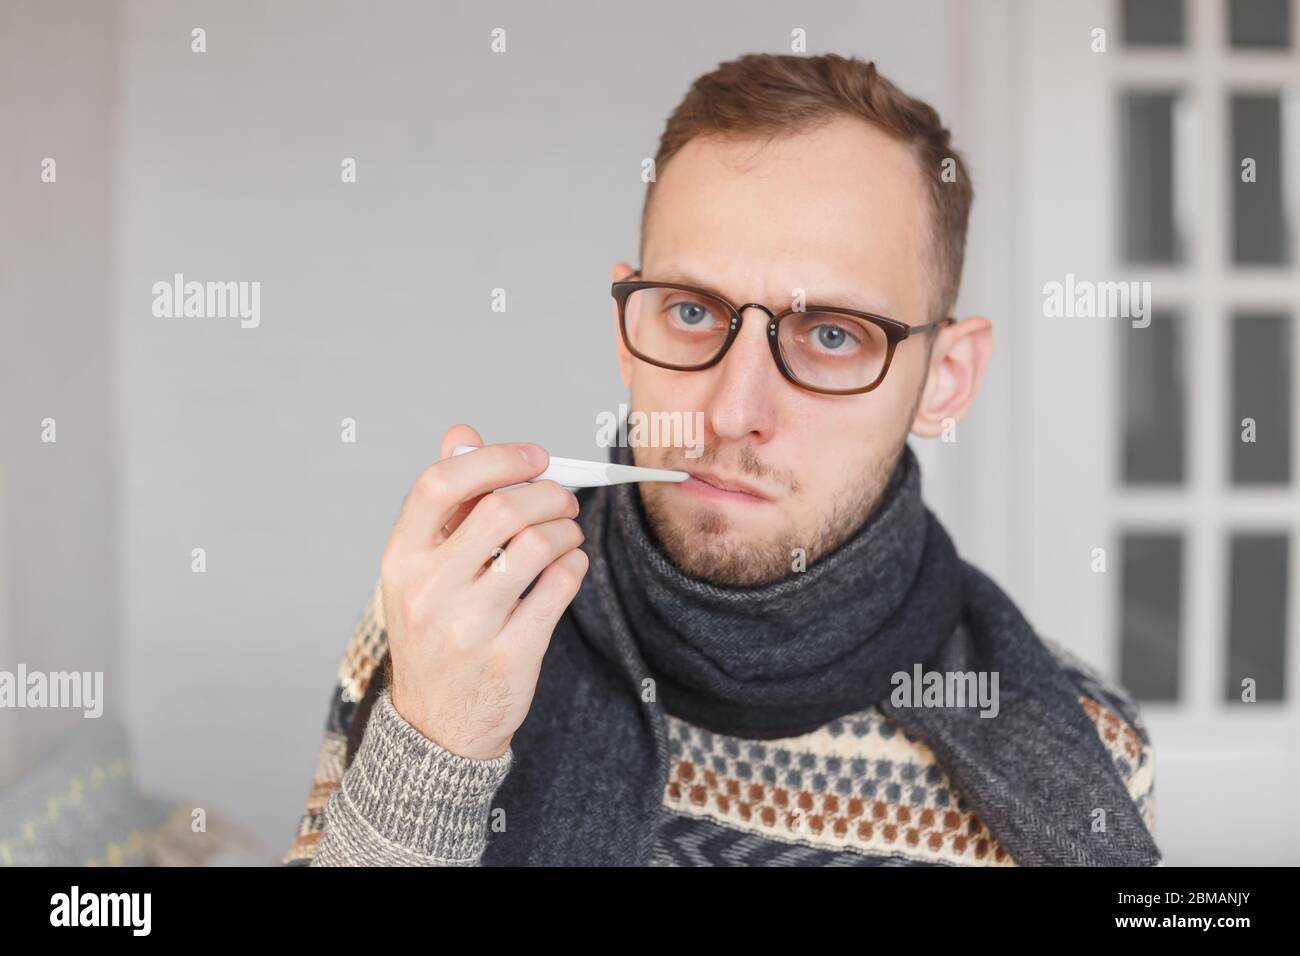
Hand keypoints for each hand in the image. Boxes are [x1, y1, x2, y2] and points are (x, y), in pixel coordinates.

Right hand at [380, 424, 588, 759]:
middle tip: (564, 499)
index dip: (495, 458)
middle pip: (502, 509)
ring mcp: (469, 627)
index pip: (439, 483)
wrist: (436, 728)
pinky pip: (560, 587)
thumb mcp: (421, 570)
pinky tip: (568, 565)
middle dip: (548, 493)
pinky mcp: (511, 656)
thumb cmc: (434, 633)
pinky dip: (574, 564)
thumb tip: (461, 433)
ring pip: (539, 545)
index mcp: (401, 560)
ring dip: (567, 529)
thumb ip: (444, 502)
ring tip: (567, 534)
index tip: (534, 457)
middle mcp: (429, 591)